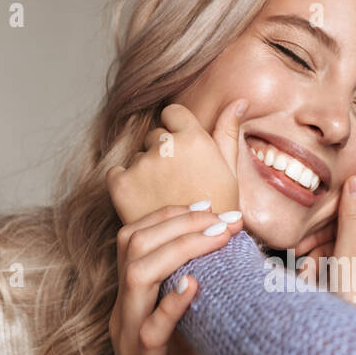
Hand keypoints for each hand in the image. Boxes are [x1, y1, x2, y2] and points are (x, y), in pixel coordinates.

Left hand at [107, 100, 245, 224]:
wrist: (200, 254)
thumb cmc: (221, 212)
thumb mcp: (230, 170)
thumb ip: (227, 131)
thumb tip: (239, 100)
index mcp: (194, 138)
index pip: (172, 113)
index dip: (177, 132)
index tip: (183, 155)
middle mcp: (166, 147)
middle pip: (154, 136)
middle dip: (162, 153)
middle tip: (176, 183)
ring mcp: (142, 166)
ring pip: (137, 156)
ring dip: (145, 171)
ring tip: (163, 197)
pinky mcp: (122, 185)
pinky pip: (117, 172)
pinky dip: (125, 184)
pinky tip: (143, 201)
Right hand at [109, 204, 243, 354]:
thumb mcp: (185, 333)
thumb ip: (191, 301)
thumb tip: (224, 265)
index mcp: (134, 302)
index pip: (135, 239)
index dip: (168, 215)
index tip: (210, 207)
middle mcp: (125, 313)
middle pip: (133, 245)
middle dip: (178, 222)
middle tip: (222, 218)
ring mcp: (130, 339)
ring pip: (137, 276)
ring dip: (179, 249)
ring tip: (216, 239)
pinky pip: (150, 328)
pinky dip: (172, 302)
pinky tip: (196, 286)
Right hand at [303, 175, 355, 351]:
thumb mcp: (351, 248)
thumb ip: (351, 214)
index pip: (336, 224)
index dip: (313, 236)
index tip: (297, 250)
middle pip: (332, 246)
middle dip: (313, 259)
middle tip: (304, 276)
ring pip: (332, 267)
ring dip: (317, 277)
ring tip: (312, 290)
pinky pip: (337, 286)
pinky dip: (325, 290)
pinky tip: (322, 299)